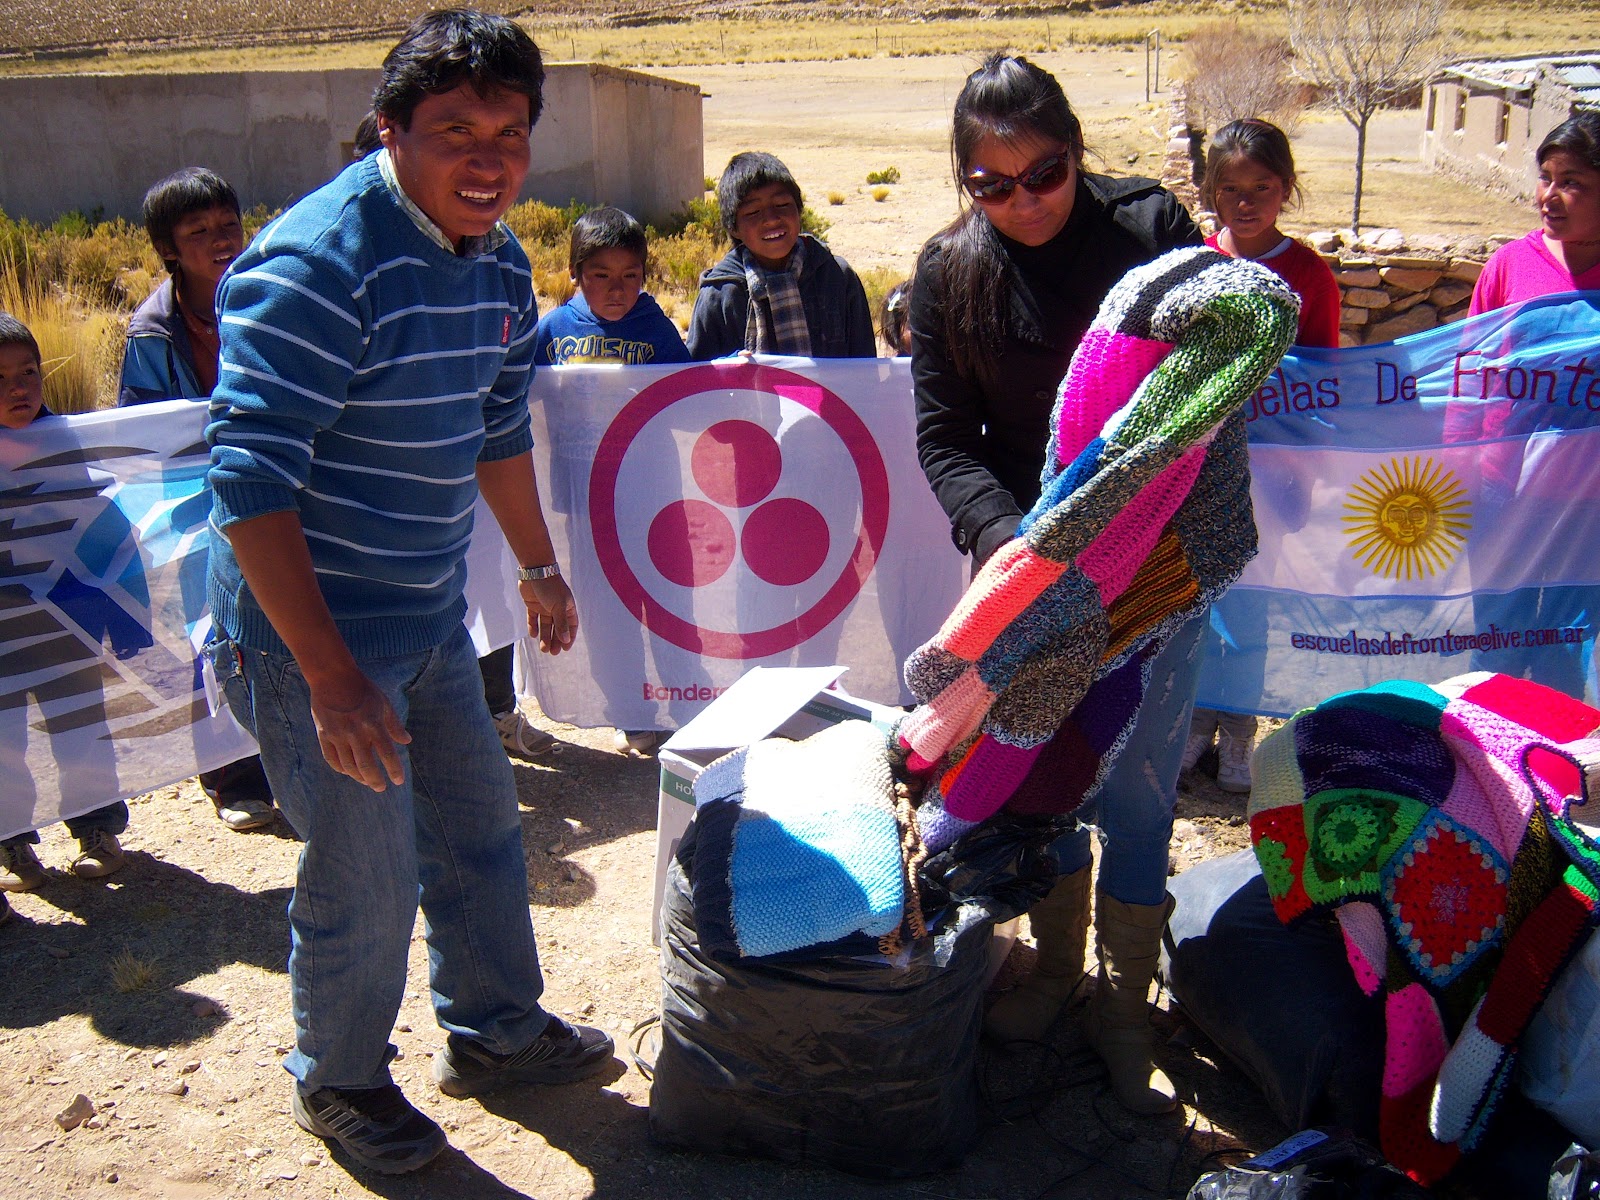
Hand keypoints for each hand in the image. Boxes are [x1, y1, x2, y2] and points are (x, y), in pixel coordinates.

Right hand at [307, 669, 411, 790]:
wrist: (332, 677)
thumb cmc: (362, 689)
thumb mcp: (383, 703)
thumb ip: (394, 724)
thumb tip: (407, 741)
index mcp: (373, 724)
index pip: (387, 754)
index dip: (394, 770)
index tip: (398, 781)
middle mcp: (355, 732)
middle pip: (366, 765)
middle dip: (375, 780)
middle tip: (381, 788)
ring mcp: (337, 735)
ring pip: (348, 765)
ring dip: (358, 777)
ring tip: (366, 781)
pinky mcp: (323, 734)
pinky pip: (331, 759)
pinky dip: (341, 768)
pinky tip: (348, 771)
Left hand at [519, 575, 578, 654]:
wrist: (535, 570)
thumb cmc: (551, 587)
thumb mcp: (559, 606)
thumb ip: (561, 624)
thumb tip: (566, 640)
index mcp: (567, 607)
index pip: (571, 626)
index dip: (568, 637)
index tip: (565, 649)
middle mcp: (557, 608)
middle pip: (557, 628)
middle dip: (555, 640)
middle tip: (552, 652)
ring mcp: (544, 607)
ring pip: (545, 625)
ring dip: (545, 637)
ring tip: (543, 649)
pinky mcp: (532, 605)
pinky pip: (533, 619)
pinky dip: (533, 626)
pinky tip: (533, 635)